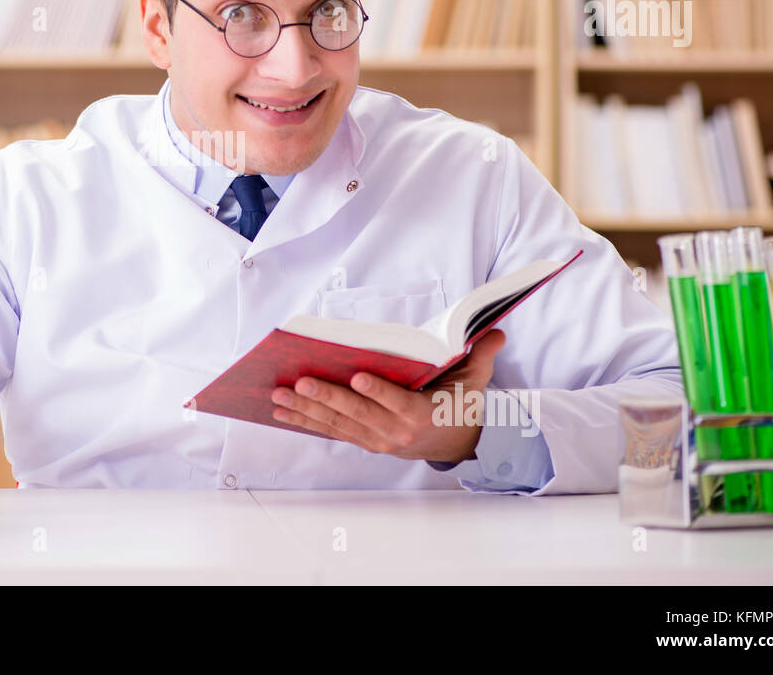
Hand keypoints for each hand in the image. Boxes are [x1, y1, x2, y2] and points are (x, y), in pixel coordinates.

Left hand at [269, 328, 505, 463]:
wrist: (454, 441)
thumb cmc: (459, 402)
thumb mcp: (476, 380)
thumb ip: (482, 355)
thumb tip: (496, 331)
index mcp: (423, 414)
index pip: (399, 403)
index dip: (378, 392)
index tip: (358, 376)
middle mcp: (396, 432)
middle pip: (358, 414)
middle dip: (327, 398)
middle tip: (301, 382)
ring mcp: (376, 439)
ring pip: (337, 424)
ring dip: (305, 411)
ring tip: (277, 396)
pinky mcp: (363, 440)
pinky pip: (330, 430)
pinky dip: (305, 420)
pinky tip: (281, 410)